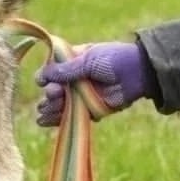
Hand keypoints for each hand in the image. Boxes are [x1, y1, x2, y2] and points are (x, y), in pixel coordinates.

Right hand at [35, 41, 150, 126]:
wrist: (138, 73)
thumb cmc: (113, 59)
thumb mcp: (87, 59)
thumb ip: (65, 70)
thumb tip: (41, 77)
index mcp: (72, 63)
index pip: (51, 72)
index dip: (44, 77)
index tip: (42, 81)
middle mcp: (73, 81)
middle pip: (52, 90)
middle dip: (49, 94)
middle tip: (54, 93)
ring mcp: (80, 97)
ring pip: (57, 105)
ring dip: (50, 108)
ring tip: (44, 110)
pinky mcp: (88, 111)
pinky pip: (69, 117)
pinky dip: (56, 120)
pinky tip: (45, 121)